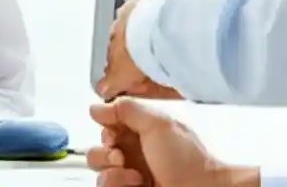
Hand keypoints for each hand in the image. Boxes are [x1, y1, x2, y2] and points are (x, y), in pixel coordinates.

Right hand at [86, 98, 257, 186]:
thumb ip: (127, 109)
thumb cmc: (188, 160)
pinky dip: (116, 185)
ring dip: (111, 173)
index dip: (106, 128)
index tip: (113, 131)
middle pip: (99, 150)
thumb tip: (97, 107)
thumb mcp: (157, 124)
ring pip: (100, 172)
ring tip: (133, 175)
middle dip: (104, 153)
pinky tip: (136, 183)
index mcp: (142, 131)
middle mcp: (135, 153)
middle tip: (120, 155)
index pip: (109, 125)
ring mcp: (132, 176)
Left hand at [98, 0, 200, 100]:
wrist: (163, 20)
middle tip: (150, 60)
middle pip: (121, 45)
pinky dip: (118, 90)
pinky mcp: (119, 77)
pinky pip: (112, 86)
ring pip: (116, 66)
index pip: (130, 21)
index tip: (149, 33)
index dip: (140, 29)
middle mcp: (119, 31)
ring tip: (145, 79)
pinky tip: (126, 95)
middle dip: (133, 53)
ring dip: (129, 72)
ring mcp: (117, 54)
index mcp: (131, 10)